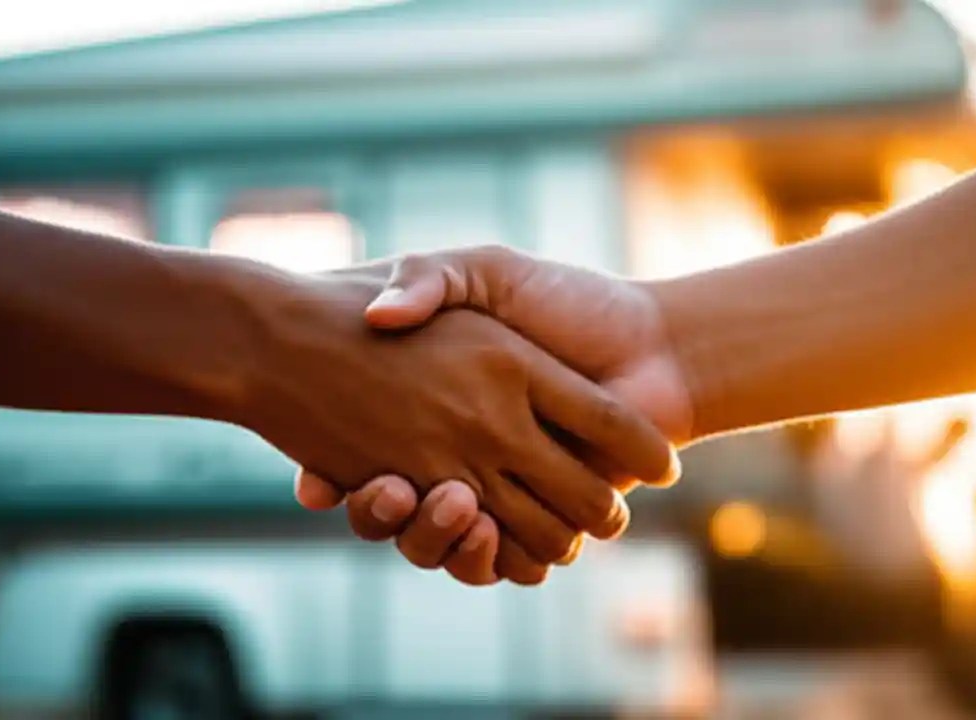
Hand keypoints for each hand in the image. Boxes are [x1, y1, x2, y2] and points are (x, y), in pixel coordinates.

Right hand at [295, 247, 692, 583]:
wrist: (656, 345)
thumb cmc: (570, 298)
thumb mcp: (483, 268)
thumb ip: (428, 278)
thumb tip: (377, 317)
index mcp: (436, 407)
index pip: (363, 450)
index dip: (332, 473)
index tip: (319, 479)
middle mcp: (462, 454)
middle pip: (400, 510)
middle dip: (386, 513)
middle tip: (390, 487)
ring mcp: (497, 490)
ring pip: (444, 543)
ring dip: (438, 537)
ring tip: (453, 502)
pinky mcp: (535, 522)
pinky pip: (496, 561)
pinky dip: (485, 557)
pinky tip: (484, 527)